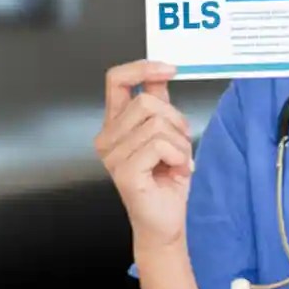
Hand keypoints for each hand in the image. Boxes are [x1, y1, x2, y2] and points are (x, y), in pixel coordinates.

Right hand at [95, 59, 193, 252]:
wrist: (165, 220)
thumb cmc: (166, 179)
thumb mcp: (168, 133)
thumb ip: (160, 104)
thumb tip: (162, 72)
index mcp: (116, 124)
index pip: (116, 81)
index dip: (142, 68)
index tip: (170, 69)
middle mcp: (107, 138)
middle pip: (146, 103)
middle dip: (176, 120)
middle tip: (181, 144)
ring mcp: (111, 155)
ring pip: (156, 124)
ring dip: (180, 143)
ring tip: (178, 162)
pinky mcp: (123, 171)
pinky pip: (159, 145)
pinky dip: (179, 156)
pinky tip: (177, 171)